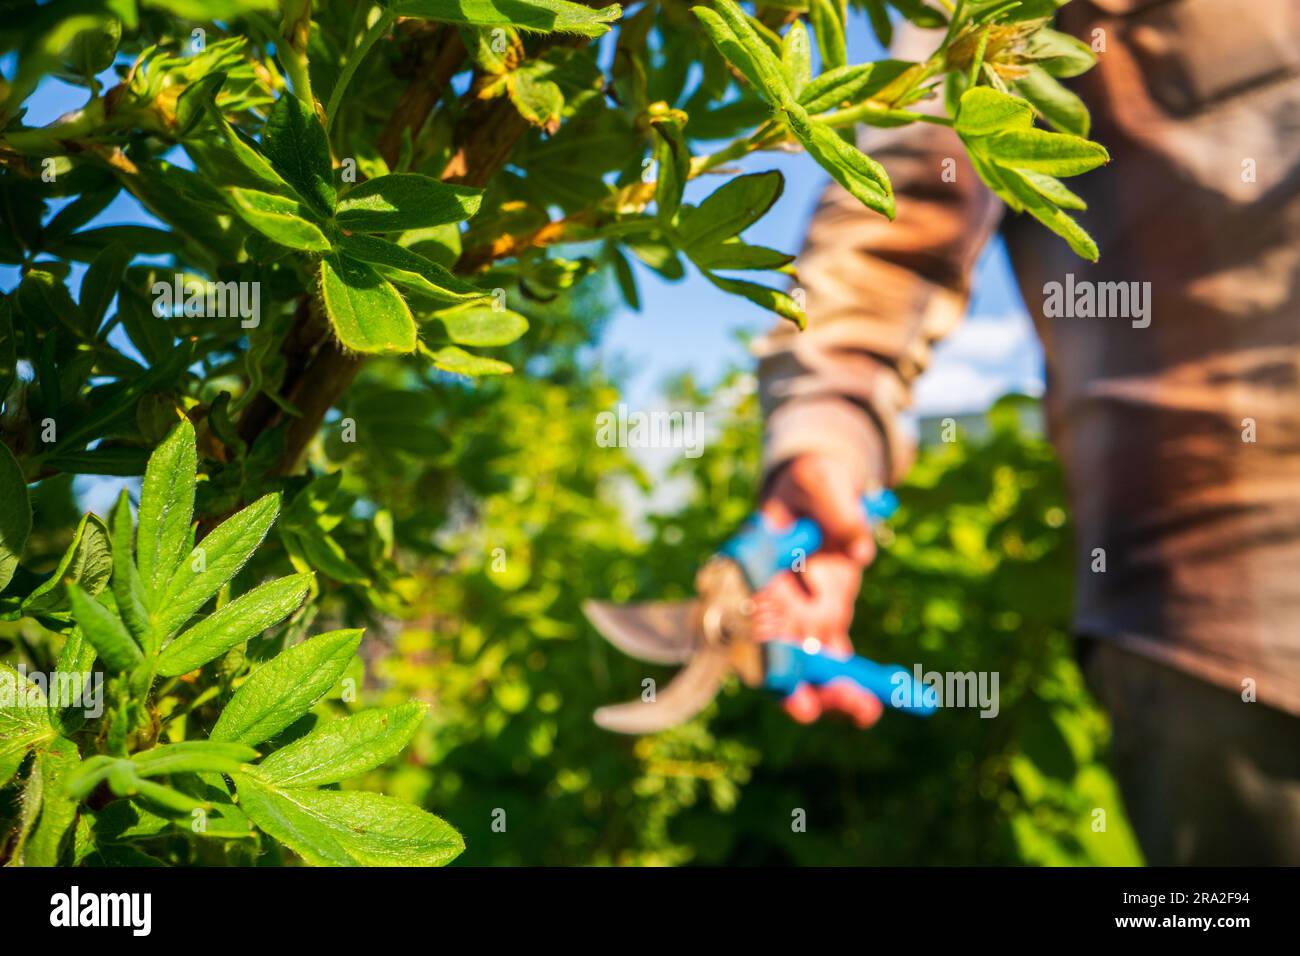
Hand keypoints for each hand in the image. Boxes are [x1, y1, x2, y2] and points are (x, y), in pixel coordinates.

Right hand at [753, 453, 882, 727]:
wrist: (827, 484)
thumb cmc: (813, 477)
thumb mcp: (821, 478)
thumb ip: (836, 507)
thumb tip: (859, 549)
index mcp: (755, 566)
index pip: (747, 613)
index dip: (760, 646)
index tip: (780, 669)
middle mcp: (772, 597)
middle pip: (775, 651)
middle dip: (795, 683)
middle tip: (815, 707)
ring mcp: (799, 612)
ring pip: (808, 663)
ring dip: (830, 692)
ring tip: (862, 711)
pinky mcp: (826, 618)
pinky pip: (837, 657)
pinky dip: (854, 682)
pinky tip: (874, 704)